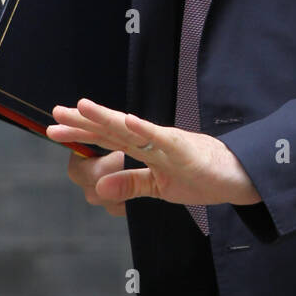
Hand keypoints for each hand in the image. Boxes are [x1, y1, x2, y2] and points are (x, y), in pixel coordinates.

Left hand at [46, 99, 261, 215]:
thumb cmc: (202, 176)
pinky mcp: (185, 149)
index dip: (81, 132)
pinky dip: (144, 129)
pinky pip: (161, 139)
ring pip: (131, 129)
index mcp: (145, 148)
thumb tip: (100, 188)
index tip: (55, 128)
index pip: (107, 138)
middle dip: (83, 121)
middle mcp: (152, 139)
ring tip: (82, 107)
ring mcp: (167, 142)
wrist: (240, 177)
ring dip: (106, 118)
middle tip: (55, 113)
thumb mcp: (159, 187)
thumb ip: (131, 184)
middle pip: (112, 129)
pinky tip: (127, 121)